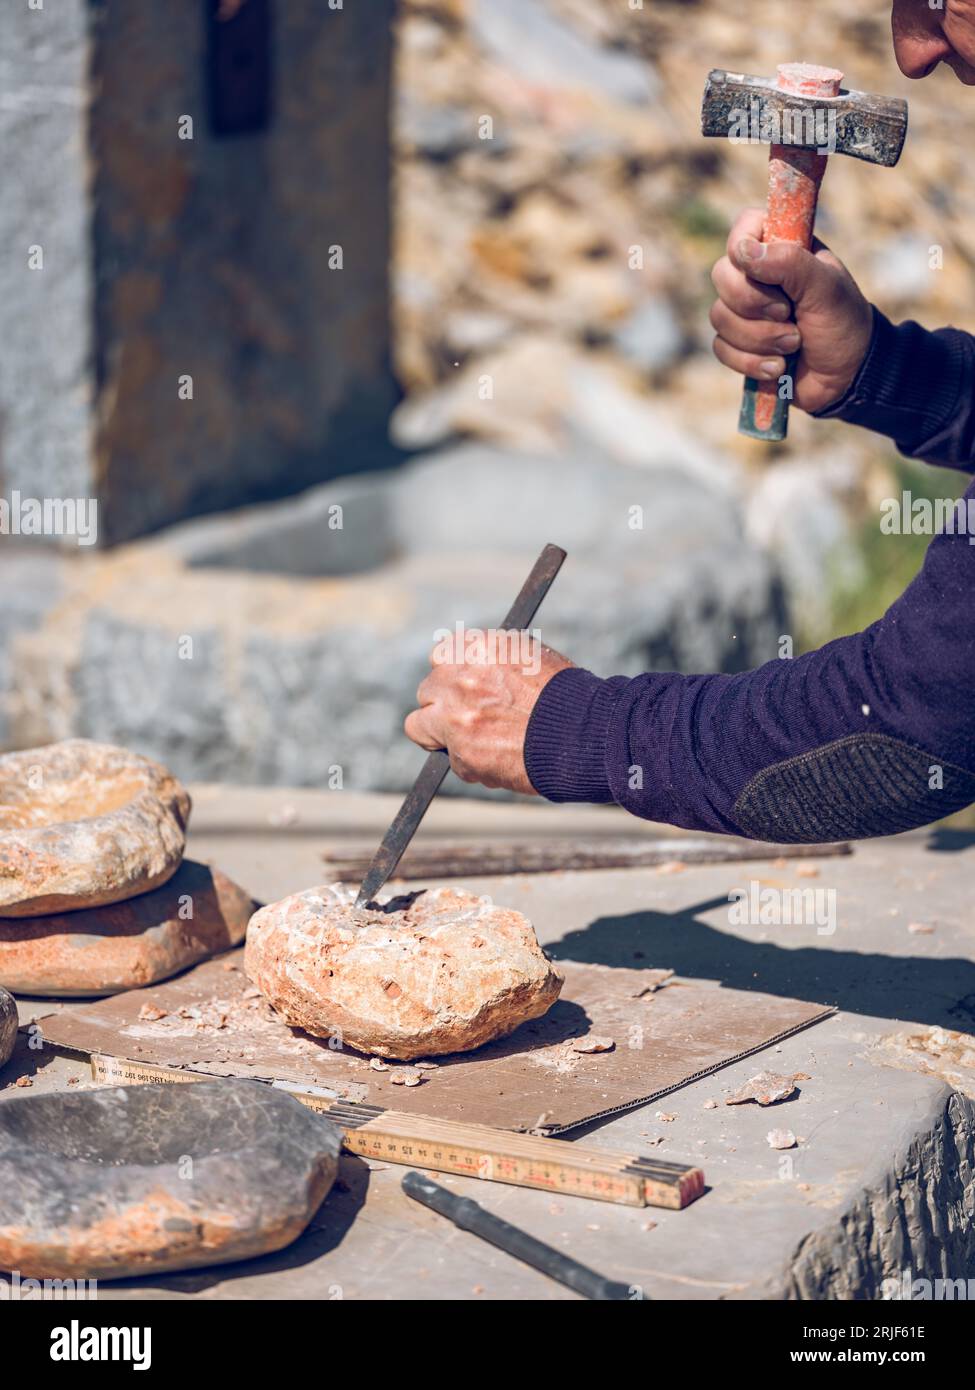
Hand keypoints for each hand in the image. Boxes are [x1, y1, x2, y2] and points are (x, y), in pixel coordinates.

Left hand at [404, 635, 571, 793]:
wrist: (584, 734)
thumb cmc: (565, 695)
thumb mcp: (529, 655)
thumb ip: (491, 660)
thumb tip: (469, 669)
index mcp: (475, 648)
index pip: (440, 656)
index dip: (450, 674)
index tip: (459, 686)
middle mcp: (458, 679)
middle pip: (426, 691)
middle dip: (443, 704)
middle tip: (466, 716)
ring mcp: (455, 718)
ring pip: (419, 727)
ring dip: (439, 733)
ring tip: (473, 740)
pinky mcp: (461, 755)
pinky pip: (452, 760)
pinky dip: (471, 763)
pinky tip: (501, 758)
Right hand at [710, 207, 873, 413]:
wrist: (847, 377)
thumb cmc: (843, 324)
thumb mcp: (826, 288)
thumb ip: (790, 262)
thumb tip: (742, 251)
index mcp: (782, 249)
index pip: (745, 227)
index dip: (744, 246)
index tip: (765, 269)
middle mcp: (758, 276)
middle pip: (722, 275)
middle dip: (755, 304)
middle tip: (789, 314)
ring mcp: (745, 312)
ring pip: (719, 317)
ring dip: (760, 338)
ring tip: (793, 345)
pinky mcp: (739, 345)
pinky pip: (721, 348)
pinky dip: (750, 362)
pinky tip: (778, 367)